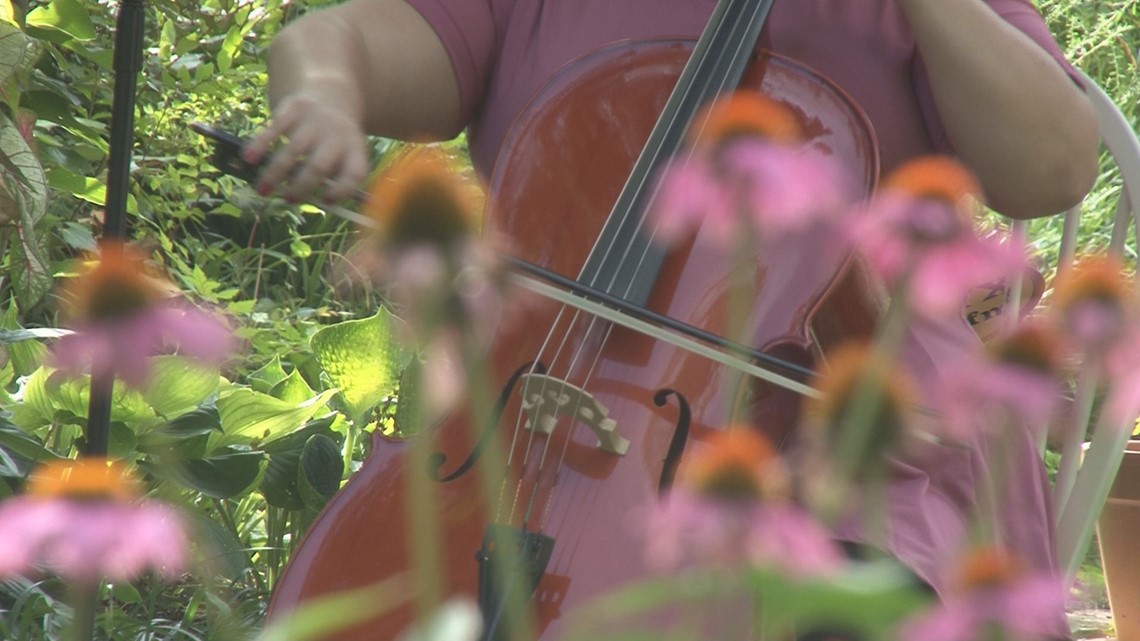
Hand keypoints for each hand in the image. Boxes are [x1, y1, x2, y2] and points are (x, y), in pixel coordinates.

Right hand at [242, 93, 370, 203]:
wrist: (332, 95)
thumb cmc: (336, 140)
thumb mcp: (346, 155)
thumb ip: (335, 179)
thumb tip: (315, 205)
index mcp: (355, 150)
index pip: (353, 174)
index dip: (341, 191)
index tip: (325, 201)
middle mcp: (338, 134)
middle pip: (319, 166)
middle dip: (300, 187)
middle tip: (287, 199)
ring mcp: (316, 119)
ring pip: (293, 150)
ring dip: (275, 174)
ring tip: (262, 190)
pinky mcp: (295, 107)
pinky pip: (275, 128)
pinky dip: (260, 145)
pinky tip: (249, 159)